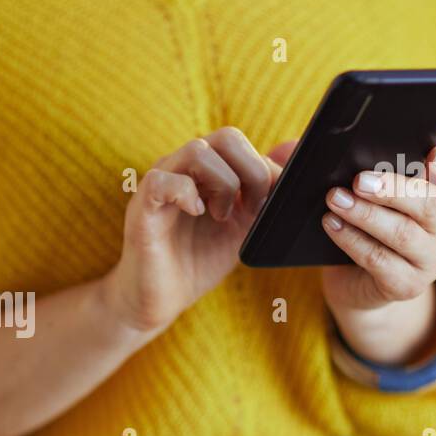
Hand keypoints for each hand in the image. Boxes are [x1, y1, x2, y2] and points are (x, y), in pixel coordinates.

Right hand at [101, 129, 292, 334]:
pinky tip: (196, 214)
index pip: (240, 142)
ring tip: (221, 216)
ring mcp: (160, 183)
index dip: (263, 169)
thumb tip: (292, 169)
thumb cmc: (198, 260)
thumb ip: (265, 198)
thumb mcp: (244, 227)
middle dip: (251, 172)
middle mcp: (182, 168)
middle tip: (250, 208)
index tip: (266, 204)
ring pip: (197, 151)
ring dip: (222, 184)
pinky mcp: (143, 207)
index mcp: (205, 170)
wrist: (161, 298)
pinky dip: (186, 194)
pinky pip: (162, 180)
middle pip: (225, 137)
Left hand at [321, 145, 435, 363]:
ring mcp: (430, 260)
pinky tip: (331, 226)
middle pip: (430, 204)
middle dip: (393, 189)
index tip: (432, 155)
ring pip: (403, 234)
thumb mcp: (357, 195)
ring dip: (366, 215)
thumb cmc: (358, 225)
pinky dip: (353, 241)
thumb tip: (295, 147)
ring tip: (334, 200)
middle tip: (358, 180)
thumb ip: (339, 168)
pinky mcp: (407, 286)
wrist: (355, 283)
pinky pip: (380, 261)